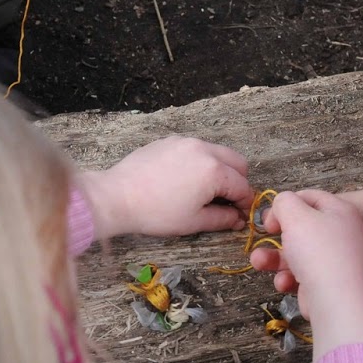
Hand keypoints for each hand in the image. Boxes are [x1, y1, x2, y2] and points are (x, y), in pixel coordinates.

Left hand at [83, 136, 251, 239]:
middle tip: (226, 201)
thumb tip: (237, 219)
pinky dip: (200, 162)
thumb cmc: (155, 212)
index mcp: (214, 170)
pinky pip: (195, 148)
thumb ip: (222, 218)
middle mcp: (204, 149)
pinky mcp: (170, 141)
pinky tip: (184, 180)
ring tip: (204, 191)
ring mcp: (186, 142)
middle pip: (237, 162)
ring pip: (217, 152)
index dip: (245, 203)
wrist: (117, 197)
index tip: (240, 214)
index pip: (242, 186)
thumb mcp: (194, 222)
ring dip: (220, 170)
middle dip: (237, 181)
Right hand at [248, 189, 362, 354]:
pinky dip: (291, 277)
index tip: (270, 217)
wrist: (334, 300)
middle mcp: (344, 234)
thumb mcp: (294, 215)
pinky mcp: (330, 282)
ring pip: (300, 252)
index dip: (286, 203)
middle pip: (304, 226)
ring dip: (275, 258)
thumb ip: (284, 202)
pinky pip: (306, 273)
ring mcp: (338, 260)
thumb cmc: (316, 250)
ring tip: (258, 262)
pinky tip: (283, 282)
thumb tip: (281, 207)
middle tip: (266, 234)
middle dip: (278, 233)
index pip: (311, 197)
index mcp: (342, 212)